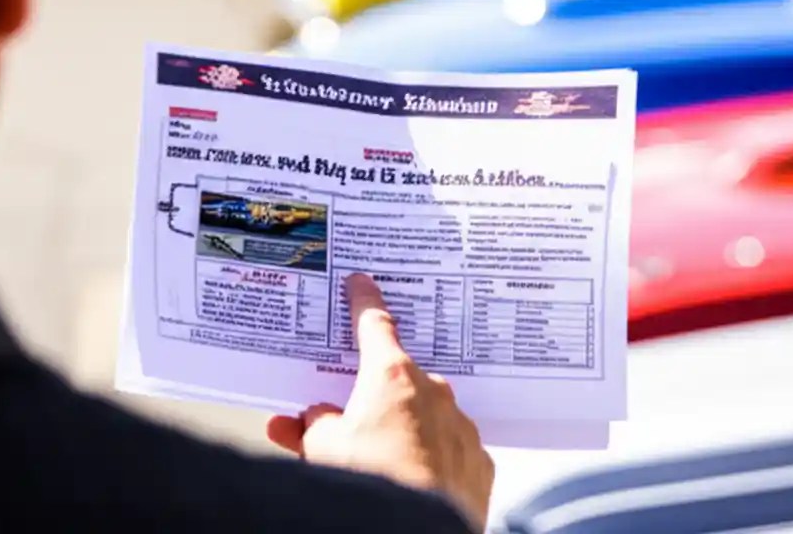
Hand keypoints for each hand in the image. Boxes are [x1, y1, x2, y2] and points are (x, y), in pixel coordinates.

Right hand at [267, 273, 493, 530]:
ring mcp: (460, 427)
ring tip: (374, 466)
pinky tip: (409, 482)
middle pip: (396, 383)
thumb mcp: (323, 450)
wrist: (416, 532)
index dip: (364, 303)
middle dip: (370, 401)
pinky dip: (428, 462)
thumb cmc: (372, 483)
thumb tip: (316, 420)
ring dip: (400, 434)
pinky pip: (447, 451)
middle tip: (343, 423)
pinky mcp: (477, 463)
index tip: (362, 283)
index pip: (374, 326)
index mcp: (392, 376)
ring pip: (424, 419)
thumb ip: (316, 426)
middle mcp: (433, 393)